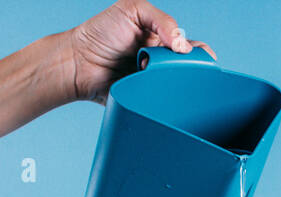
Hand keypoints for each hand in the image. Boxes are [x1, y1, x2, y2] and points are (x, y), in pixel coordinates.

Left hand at [68, 0, 217, 103]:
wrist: (78, 62)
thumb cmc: (101, 33)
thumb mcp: (133, 10)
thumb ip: (162, 20)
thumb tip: (183, 45)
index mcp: (162, 40)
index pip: (190, 47)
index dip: (199, 53)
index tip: (202, 57)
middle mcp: (160, 63)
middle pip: (187, 70)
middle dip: (188, 69)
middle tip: (177, 66)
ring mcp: (152, 83)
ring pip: (175, 88)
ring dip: (172, 82)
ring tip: (154, 73)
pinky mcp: (144, 100)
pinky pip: (159, 103)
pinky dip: (161, 98)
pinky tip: (154, 89)